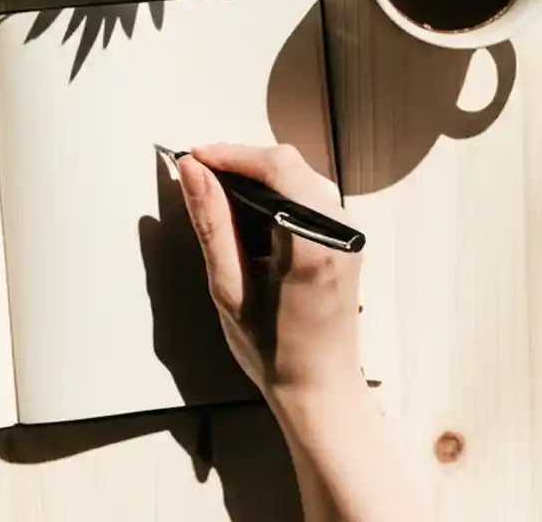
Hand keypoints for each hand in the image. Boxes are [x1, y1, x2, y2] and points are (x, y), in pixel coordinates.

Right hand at [179, 145, 428, 521]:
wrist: (319, 388)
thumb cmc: (273, 350)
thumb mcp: (229, 288)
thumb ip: (212, 224)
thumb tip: (192, 171)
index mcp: (314, 243)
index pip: (277, 167)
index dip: (232, 154)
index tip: (194, 159)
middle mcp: (342, 230)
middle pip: (289, 165)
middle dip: (241, 164)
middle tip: (197, 177)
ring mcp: (349, 233)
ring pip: (299, 177)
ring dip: (257, 179)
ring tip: (217, 199)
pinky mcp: (347, 239)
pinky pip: (309, 196)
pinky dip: (275, 195)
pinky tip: (247, 217)